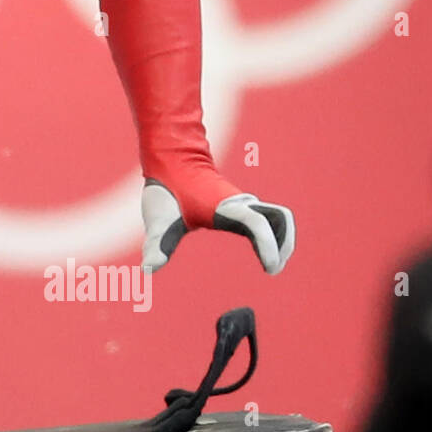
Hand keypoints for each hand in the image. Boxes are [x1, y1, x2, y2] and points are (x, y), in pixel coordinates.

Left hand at [142, 178, 294, 274]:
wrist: (171, 162)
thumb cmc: (166, 192)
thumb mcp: (159, 221)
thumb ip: (156, 246)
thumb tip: (148, 269)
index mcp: (225, 207)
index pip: (258, 225)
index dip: (269, 246)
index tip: (270, 268)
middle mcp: (240, 203)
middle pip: (279, 219)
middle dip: (283, 244)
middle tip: (272, 269)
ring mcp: (243, 202)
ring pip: (278, 216)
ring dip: (282, 238)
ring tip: (272, 263)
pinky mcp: (242, 204)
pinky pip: (269, 216)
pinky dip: (274, 232)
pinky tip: (264, 250)